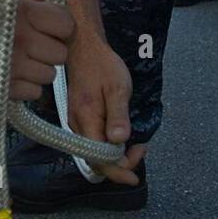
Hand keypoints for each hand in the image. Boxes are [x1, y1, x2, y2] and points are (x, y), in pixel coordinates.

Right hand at [0, 0, 73, 100]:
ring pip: (49, 75)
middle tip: (31, 49)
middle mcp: (22, 37)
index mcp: (25, 12)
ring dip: (37, 72)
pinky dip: (25, 88)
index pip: (67, 25)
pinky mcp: (4, 87)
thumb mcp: (3, 0)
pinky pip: (34, 92)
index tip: (49, 32)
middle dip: (49, 52)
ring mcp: (13, 64)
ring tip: (19, 64)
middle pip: (61, 54)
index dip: (61, 30)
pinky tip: (11, 77)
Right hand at [65, 34, 146, 186]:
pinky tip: (120, 138)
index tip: (139, 163)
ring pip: (93, 153)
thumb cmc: (102, 65)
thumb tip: (120, 141)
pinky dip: (107, 147)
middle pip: (95, 161)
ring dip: (114, 156)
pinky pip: (91, 142)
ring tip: (135, 146)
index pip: (99, 159)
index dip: (119, 169)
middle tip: (141, 151)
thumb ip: (118, 115)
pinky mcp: (79, 119)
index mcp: (87, 119)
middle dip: (119, 165)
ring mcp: (76, 123)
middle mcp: (77, 126)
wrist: (83, 49)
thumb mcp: (117, 87)